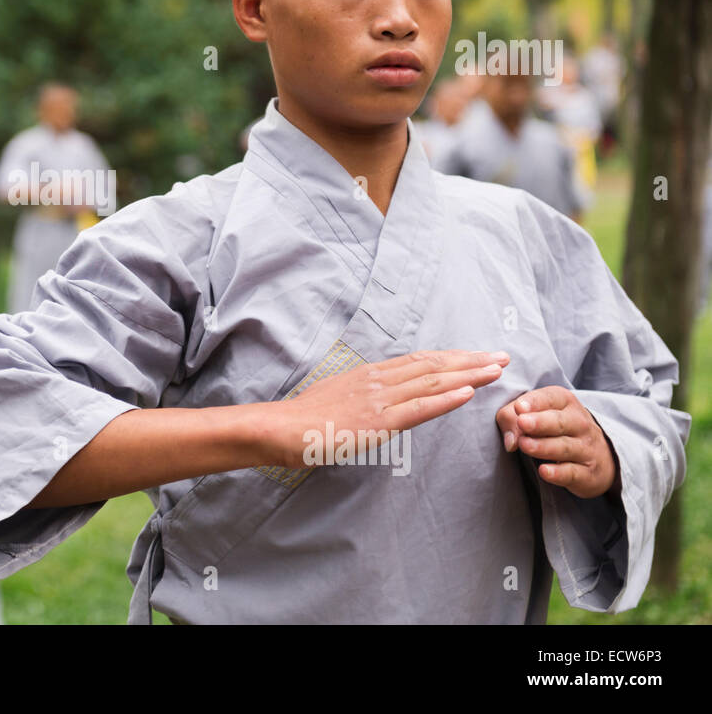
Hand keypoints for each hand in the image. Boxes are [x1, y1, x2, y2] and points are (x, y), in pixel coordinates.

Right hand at [264, 349, 509, 468]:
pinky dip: (446, 399)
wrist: (280, 428)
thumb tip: (379, 396)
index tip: (478, 354)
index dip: (453, 356)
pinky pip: (419, 408)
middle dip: (471, 360)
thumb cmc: (304, 420)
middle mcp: (378, 379)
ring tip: (496, 370)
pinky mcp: (378, 421)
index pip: (420, 360)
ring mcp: (379, 399)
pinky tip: (469, 393)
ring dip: (469, 374)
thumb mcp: (338, 397)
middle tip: (502, 356)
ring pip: (433, 381)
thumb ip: (362, 394)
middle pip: (433, 365)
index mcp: (370, 374)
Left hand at [495, 385, 620, 498]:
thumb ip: (513, 418)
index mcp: (565, 402)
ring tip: (524, 445)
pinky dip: (559, 473)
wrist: (600, 457)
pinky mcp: (588, 474)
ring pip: (565, 447)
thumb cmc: (555, 429)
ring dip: (544, 446)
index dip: (534, 402)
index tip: (519, 407)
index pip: (550, 398)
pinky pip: (573, 472)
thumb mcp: (535, 414)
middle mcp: (580, 423)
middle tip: (522, 423)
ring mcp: (587, 449)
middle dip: (540, 422)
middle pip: (559, 422)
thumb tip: (509, 440)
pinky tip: (544, 471)